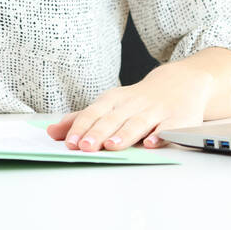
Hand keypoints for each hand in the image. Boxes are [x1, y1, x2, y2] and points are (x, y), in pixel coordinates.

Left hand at [46, 59, 215, 150]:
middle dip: (98, 133)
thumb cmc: (137, 99)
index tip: (70, 142)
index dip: (81, 127)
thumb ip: (82, 119)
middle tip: (85, 147)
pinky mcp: (176, 119)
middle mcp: (133, 104)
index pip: (94, 113)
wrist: (179, 82)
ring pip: (137, 123)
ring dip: (124, 134)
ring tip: (112, 146)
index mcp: (114, 100)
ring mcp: (155, 111)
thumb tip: (51, 132)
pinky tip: (151, 144)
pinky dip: (159, 136)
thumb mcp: (109, 104)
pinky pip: (167, 128)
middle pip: (113, 119)